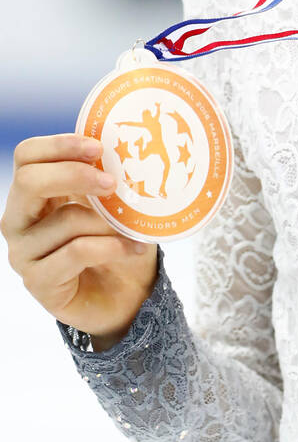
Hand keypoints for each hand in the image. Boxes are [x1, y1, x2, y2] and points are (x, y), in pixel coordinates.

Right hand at [2, 132, 158, 339]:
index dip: (59, 145)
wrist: (125, 296)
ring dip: (108, 222)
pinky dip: (111, 247)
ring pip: (65, 220)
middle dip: (75, 175)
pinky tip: (132, 249)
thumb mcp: (112, 204)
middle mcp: (19, 220)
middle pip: (29, 181)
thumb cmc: (116, 242)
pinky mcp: (39, 282)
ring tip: (133, 230)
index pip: (27, 155)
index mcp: (35, 193)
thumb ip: (106, 178)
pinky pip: (77, 252)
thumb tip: (125, 149)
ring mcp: (24, 253)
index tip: (98, 148)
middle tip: (112, 183)